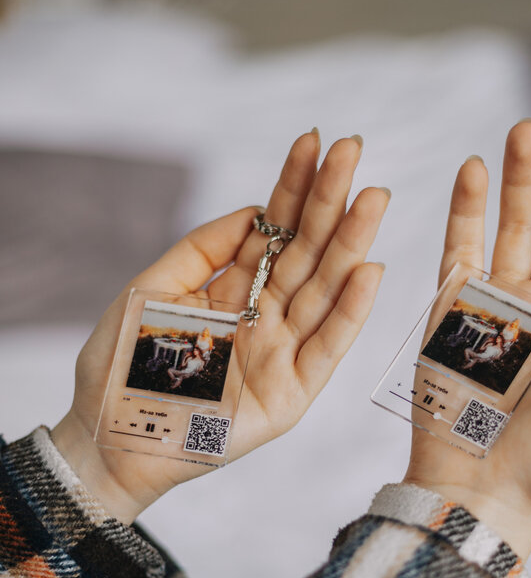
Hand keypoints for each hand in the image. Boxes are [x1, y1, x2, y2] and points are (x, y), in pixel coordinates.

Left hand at [53, 131, 388, 523]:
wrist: (110, 436)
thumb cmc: (124, 364)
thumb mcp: (153, 288)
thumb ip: (203, 249)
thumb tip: (255, 210)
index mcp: (235, 290)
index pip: (275, 231)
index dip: (295, 187)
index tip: (317, 141)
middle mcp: (267, 317)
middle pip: (307, 253)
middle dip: (330, 202)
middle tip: (354, 150)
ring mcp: (282, 354)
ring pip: (324, 292)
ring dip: (351, 245)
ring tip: (372, 198)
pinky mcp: (291, 395)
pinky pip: (326, 349)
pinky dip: (349, 313)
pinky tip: (368, 270)